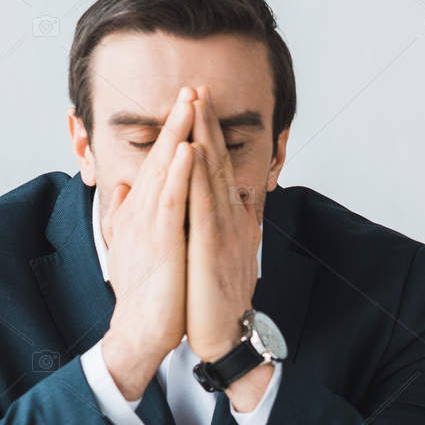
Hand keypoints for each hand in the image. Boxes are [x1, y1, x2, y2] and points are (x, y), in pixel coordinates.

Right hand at [99, 87, 195, 399]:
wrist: (142, 331)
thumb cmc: (148, 292)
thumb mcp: (138, 246)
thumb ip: (134, 217)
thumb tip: (125, 191)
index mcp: (140, 213)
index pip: (158, 164)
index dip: (172, 133)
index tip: (188, 105)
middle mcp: (139, 213)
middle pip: (159, 157)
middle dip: (176, 122)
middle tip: (191, 88)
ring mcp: (147, 226)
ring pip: (163, 171)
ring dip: (176, 135)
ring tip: (189, 103)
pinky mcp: (159, 243)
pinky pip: (169, 201)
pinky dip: (177, 173)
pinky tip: (186, 149)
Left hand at [185, 84, 262, 363]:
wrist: (226, 337)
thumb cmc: (215, 300)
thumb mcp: (214, 256)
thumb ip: (207, 227)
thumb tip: (201, 206)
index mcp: (229, 220)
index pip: (218, 169)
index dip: (210, 136)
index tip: (199, 105)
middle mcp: (232, 220)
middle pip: (219, 162)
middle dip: (208, 124)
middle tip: (199, 88)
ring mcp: (225, 233)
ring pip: (214, 176)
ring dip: (204, 138)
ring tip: (196, 106)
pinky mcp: (212, 250)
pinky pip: (204, 206)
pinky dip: (199, 177)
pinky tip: (192, 153)